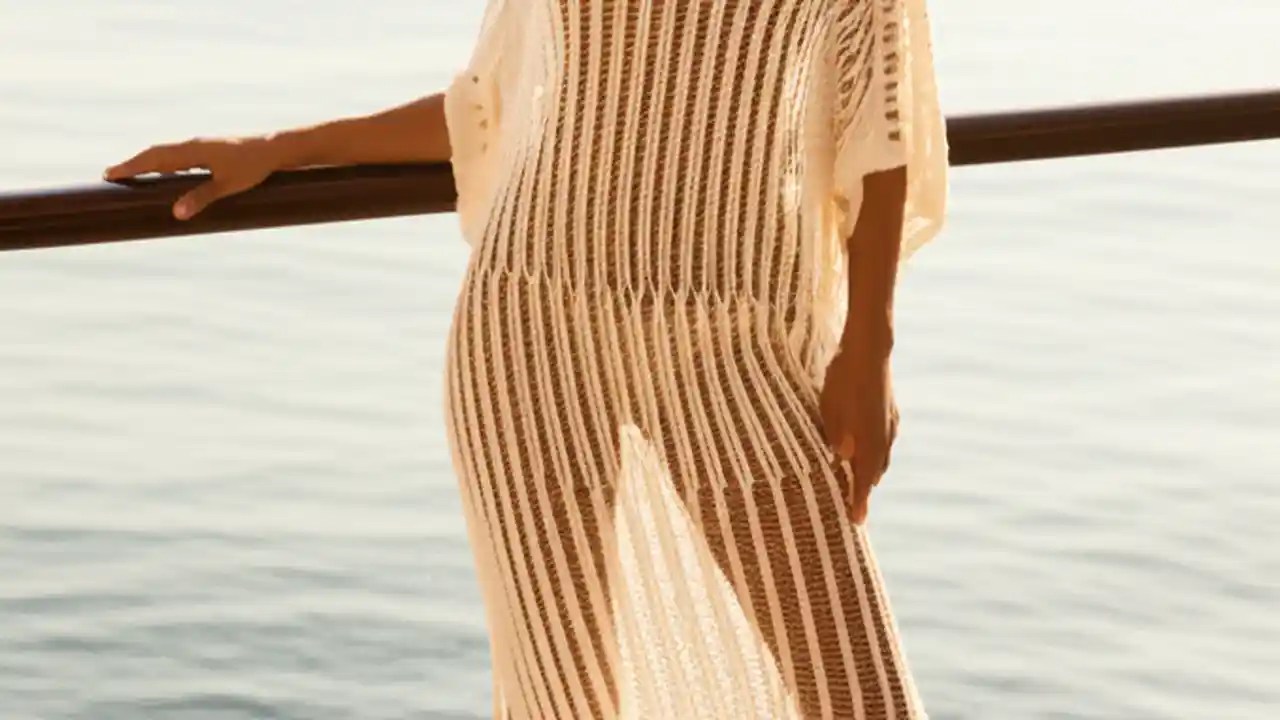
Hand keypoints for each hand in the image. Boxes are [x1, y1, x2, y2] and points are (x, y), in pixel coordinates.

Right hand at [103, 135, 281, 219]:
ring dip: (148, 163)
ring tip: (132, 175)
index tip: (110, 174)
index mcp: (192, 150)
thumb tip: (176, 214)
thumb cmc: (253, 167)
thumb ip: (201, 198)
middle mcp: (193, 145)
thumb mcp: (227, 186)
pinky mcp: (210, 150)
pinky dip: (165, 164)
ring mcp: (201, 146)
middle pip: (155, 154)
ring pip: (167, 154)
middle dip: (134, 165)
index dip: (131, 166)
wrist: (275, 149)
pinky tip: (165, 174)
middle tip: (112, 176)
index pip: (154, 158)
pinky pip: (179, 156)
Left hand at [819, 344, 899, 523]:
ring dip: (870, 470)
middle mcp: (884, 437)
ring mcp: (890, 424)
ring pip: (881, 457)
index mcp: (870, 441)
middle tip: (853, 504)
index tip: (856, 521)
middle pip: (875, 472)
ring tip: (859, 482)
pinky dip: (874, 453)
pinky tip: (866, 449)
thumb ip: (837, 436)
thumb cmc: (843, 381)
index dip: (859, 501)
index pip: (863, 481)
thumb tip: (842, 459)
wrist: (869, 351)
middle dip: (863, 489)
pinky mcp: (890, 412)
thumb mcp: (831, 410)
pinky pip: (884, 442)